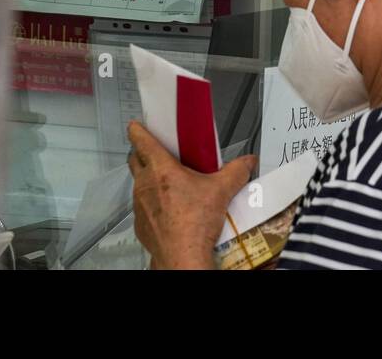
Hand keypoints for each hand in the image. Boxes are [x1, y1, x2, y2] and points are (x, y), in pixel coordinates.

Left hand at [127, 121, 255, 269]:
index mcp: (161, 169)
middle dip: (142, 153)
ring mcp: (139, 204)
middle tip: (158, 153)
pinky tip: (170, 208)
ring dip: (149, 179)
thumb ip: (237, 171)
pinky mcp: (140, 222)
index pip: (141, 142)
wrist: (182, 256)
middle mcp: (145, 184)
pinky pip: (142, 206)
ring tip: (169, 183)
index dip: (137, 130)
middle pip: (135, 160)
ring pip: (138, 183)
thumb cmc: (194, 224)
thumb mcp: (222, 191)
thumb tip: (247, 162)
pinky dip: (152, 203)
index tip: (136, 125)